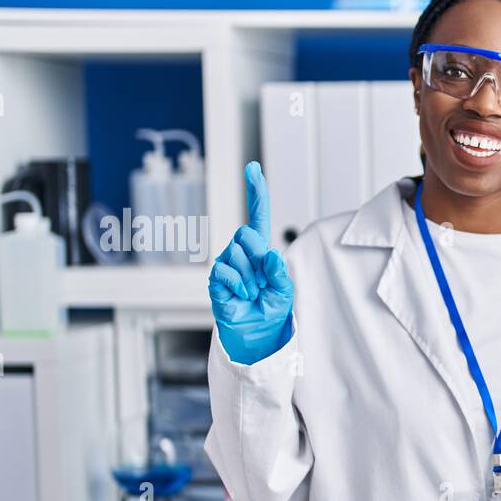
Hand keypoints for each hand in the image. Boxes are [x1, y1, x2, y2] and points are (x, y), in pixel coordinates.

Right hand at [208, 161, 293, 364]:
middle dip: (258, 256)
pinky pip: (226, 271)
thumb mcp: (284, 289)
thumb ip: (278, 270)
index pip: (258, 216)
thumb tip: (269, 252)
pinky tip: (243, 295)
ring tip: (253, 292)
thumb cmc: (270, 308)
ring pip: (238, 254)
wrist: (257, 332)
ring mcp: (227, 263)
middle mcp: (241, 251)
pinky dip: (239, 285)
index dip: (256, 192)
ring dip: (252, 277)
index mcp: (260, 249)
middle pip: (247, 234)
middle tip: (263, 280)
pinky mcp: (216, 278)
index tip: (253, 168)